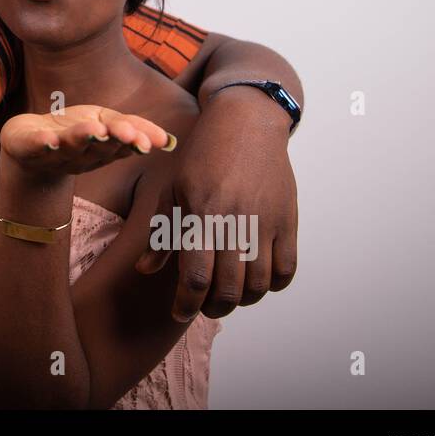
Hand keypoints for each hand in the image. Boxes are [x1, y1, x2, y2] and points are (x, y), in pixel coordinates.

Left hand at [0, 104, 172, 177]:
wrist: (27, 142)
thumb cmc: (74, 131)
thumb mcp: (106, 124)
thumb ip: (132, 128)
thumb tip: (168, 140)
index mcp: (101, 151)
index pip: (120, 146)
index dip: (133, 142)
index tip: (147, 141)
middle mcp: (80, 156)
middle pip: (98, 148)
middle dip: (113, 140)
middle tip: (127, 133)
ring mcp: (53, 153)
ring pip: (69, 146)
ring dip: (82, 138)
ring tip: (94, 129)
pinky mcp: (27, 147)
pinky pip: (35, 146)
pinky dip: (42, 143)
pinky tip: (49, 139)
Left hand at [134, 87, 298, 321]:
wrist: (246, 123)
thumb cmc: (202, 156)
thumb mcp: (172, 188)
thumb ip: (160, 232)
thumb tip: (145, 270)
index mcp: (200, 213)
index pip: (196, 278)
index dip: (187, 304)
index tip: (181, 312)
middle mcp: (234, 220)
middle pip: (228, 289)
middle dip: (214, 308)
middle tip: (205, 306)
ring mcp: (266, 221)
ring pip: (259, 285)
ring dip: (243, 299)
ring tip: (229, 294)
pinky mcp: (288, 219)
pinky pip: (287, 269)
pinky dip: (274, 285)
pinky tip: (257, 279)